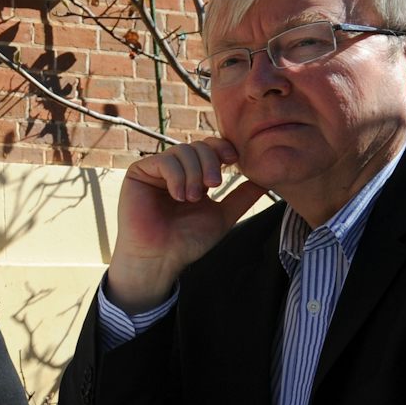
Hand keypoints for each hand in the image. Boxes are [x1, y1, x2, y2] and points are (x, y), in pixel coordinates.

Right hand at [108, 138, 266, 309]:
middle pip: (197, 145)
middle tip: (213, 185)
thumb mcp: (222, 216)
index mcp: (193, 176)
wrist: (160, 259)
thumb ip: (242, 197)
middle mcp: (175, 170)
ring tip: (192, 199)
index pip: (209, 149)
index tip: (234, 160)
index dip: (222, 148)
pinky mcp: (139, 173)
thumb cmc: (187, 242)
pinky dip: (176, 176)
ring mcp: (156, 170)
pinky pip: (163, 161)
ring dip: (193, 173)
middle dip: (210, 162)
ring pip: (182, 151)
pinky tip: (179, 196)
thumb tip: (266, 180)